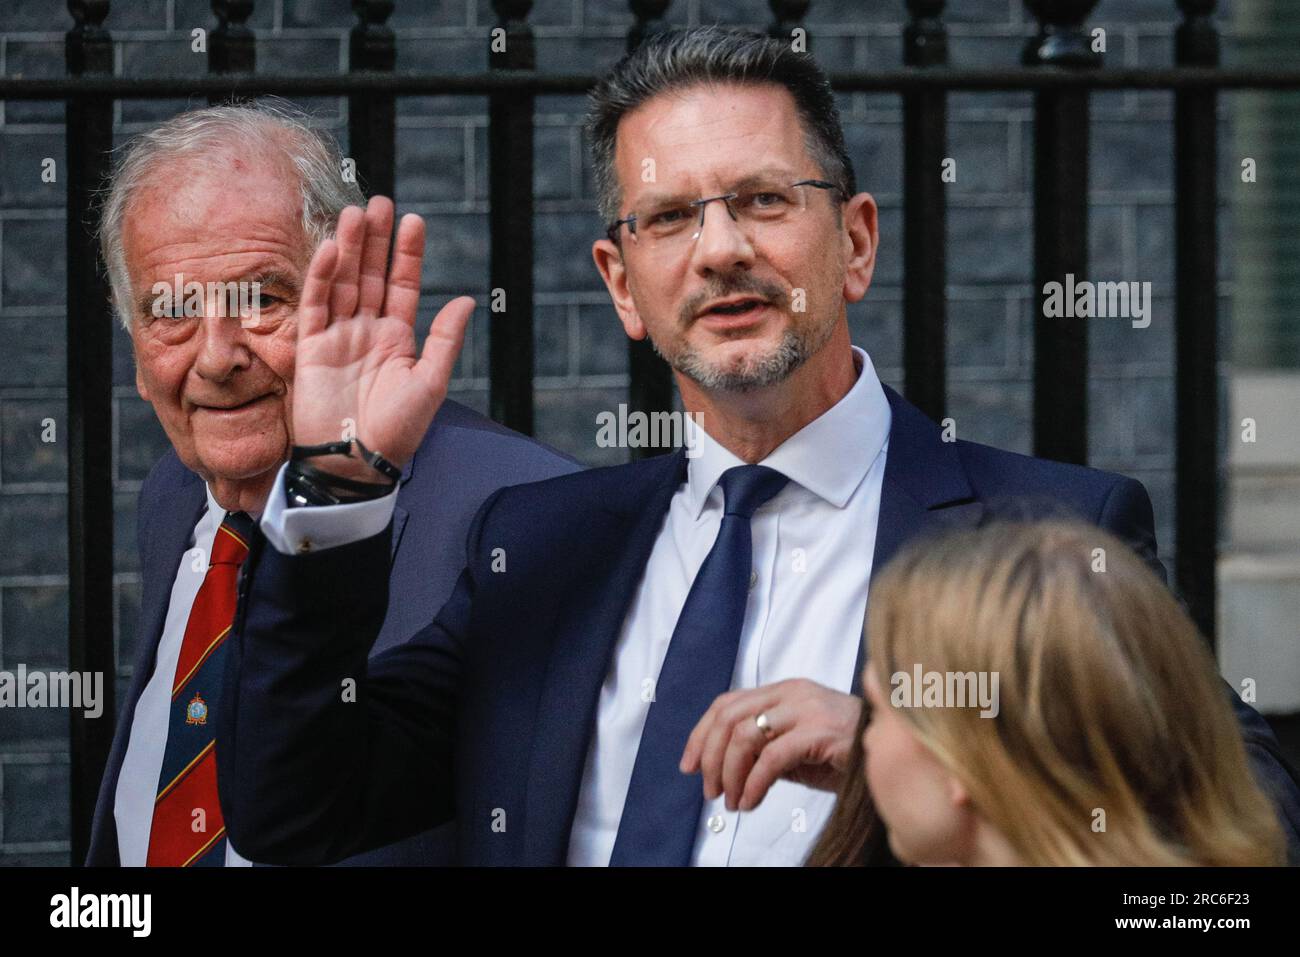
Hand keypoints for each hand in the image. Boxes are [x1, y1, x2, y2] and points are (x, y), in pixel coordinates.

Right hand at [291, 196, 472, 481]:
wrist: (354, 462)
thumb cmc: (396, 430)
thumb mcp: (430, 383)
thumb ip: (445, 340)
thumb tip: (466, 300)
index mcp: (397, 339)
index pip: (402, 286)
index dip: (407, 254)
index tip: (414, 221)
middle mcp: (366, 332)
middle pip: (370, 275)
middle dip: (376, 240)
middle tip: (382, 203)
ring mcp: (337, 337)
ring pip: (344, 283)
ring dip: (350, 249)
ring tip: (358, 213)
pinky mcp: (310, 348)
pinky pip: (315, 305)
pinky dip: (322, 277)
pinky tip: (332, 250)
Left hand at [680, 678, 861, 811]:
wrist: (894, 752)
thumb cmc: (846, 752)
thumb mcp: (796, 748)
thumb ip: (765, 748)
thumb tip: (726, 768)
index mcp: (783, 691)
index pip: (727, 703)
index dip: (700, 733)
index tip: (688, 765)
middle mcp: (792, 693)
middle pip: (729, 716)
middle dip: (709, 757)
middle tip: (709, 790)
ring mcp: (807, 709)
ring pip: (745, 735)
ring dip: (730, 773)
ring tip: (731, 800)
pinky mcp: (820, 732)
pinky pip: (772, 758)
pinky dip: (754, 784)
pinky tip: (751, 802)